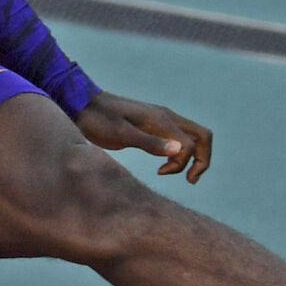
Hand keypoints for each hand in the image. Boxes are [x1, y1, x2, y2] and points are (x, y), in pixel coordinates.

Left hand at [75, 91, 212, 182]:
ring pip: (193, 137)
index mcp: (161, 120)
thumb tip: (180, 150)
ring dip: (193, 157)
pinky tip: (164, 165)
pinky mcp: (153, 127)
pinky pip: (179, 139)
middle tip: (191, 180)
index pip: (190, 144)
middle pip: (203, 136)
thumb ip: (149, 142)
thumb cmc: (98, 120)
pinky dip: (180, 154)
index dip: (182, 163)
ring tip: (180, 175)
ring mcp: (161, 121)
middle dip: (203, 160)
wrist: (83, 105)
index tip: (160, 172)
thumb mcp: (120, 135)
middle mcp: (166, 118)